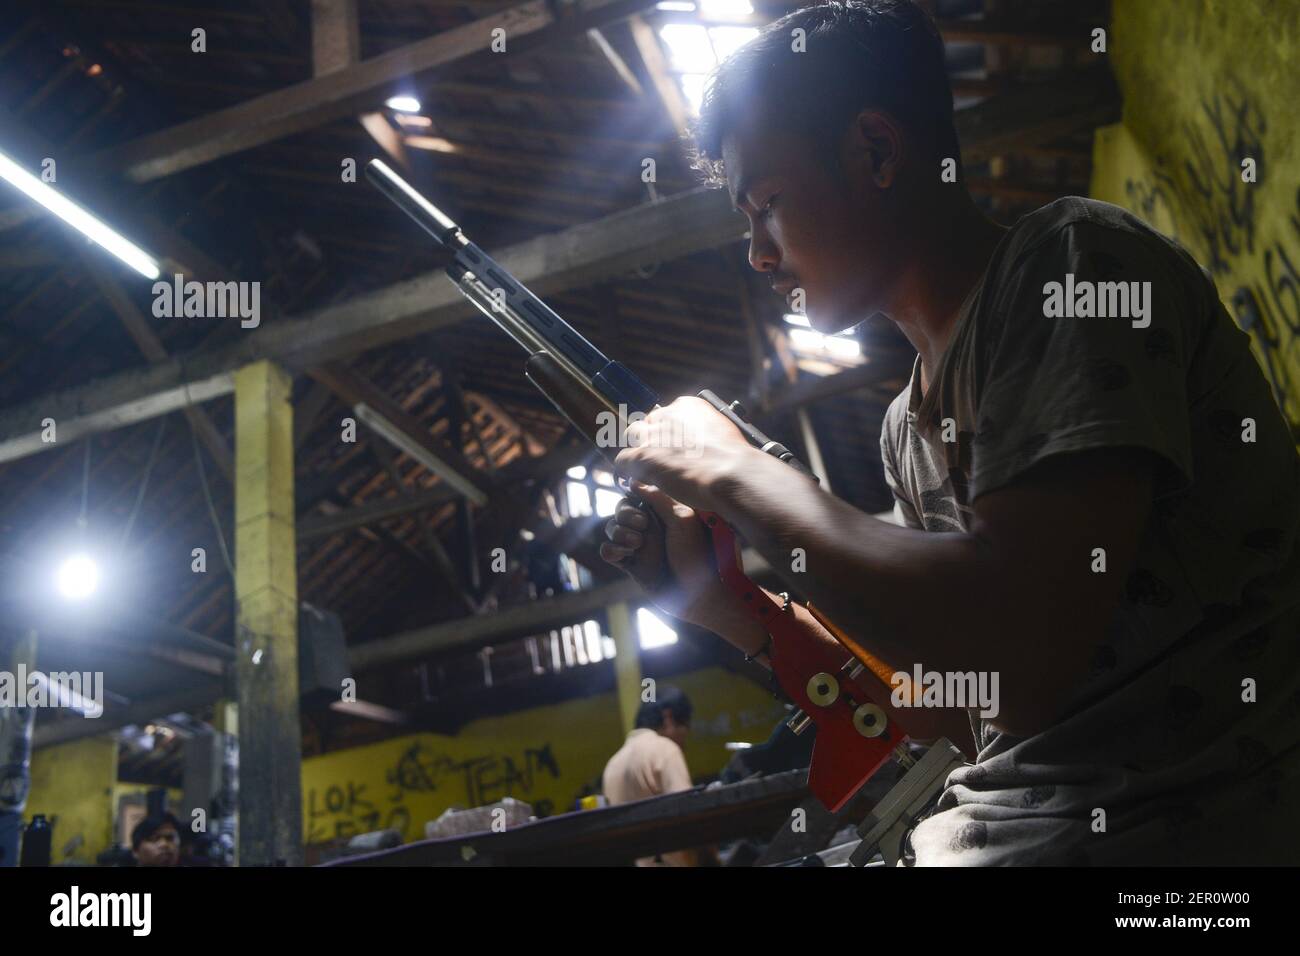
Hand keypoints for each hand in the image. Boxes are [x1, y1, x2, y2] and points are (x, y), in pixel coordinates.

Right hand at [599, 481, 745, 633]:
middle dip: (626, 515)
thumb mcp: (683, 519)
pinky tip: (625, 555)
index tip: (642, 503)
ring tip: (636, 544)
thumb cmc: (699, 556)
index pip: (637, 494)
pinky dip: (612, 550)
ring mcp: (641, 546)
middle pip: (620, 509)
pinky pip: (608, 550)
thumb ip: (658, 498)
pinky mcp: (632, 565)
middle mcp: (651, 527)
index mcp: (664, 512)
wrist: (700, 596)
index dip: (633, 496)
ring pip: (612, 529)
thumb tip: (633, 481)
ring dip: (619, 533)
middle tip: (643, 526)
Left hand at [612, 397, 754, 513]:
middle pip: (647, 423)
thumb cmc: (734, 459)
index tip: (674, 446)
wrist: (731, 473)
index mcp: (688, 405)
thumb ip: (705, 432)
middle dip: (650, 439)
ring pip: (631, 437)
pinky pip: (622, 460)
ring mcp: (653, 434)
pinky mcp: (643, 455)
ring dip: (638, 451)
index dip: (667, 432)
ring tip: (648, 469)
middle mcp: (668, 414)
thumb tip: (701, 443)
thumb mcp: (722, 432)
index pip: (667, 414)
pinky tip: (636, 480)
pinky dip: (627, 471)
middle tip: (661, 458)